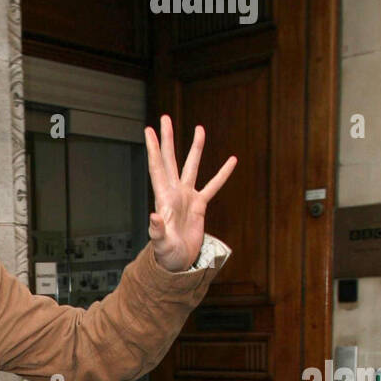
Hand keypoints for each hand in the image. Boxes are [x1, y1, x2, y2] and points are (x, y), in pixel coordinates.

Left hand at [144, 115, 236, 270]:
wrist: (177, 263)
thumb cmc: (166, 255)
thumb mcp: (161, 243)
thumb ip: (157, 229)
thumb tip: (153, 215)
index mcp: (164, 198)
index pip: (157, 167)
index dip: (154, 149)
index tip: (149, 129)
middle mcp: (174, 193)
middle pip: (171, 160)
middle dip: (168, 139)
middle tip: (165, 117)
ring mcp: (187, 197)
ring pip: (192, 167)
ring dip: (196, 148)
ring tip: (200, 128)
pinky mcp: (200, 206)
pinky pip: (213, 186)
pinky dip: (222, 174)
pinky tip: (232, 160)